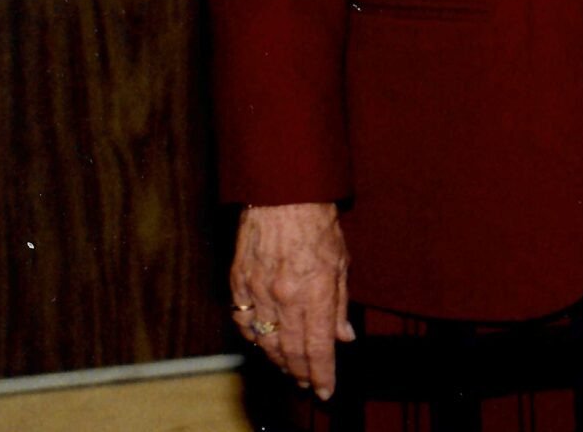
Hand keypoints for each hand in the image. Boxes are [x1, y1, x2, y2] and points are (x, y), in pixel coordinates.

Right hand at [230, 202, 354, 398]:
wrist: (282, 193)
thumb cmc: (317, 222)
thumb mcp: (341, 261)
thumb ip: (339, 303)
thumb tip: (344, 336)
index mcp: (314, 293)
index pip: (318, 347)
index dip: (322, 374)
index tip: (325, 390)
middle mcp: (284, 298)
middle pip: (289, 351)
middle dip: (300, 372)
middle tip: (306, 383)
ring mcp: (258, 292)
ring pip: (264, 341)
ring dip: (277, 360)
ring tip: (288, 369)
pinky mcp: (239, 282)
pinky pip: (242, 320)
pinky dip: (252, 337)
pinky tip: (261, 342)